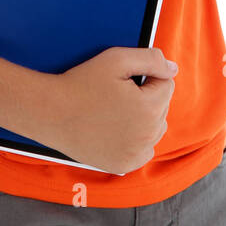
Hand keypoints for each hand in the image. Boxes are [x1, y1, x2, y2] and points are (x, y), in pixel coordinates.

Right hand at [42, 46, 177, 175]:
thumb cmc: (83, 83)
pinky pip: (144, 150)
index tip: (123, 80)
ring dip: (144, 118)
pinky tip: (116, 130)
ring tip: (115, 111)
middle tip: (115, 95)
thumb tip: (173, 69)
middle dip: (146, 97)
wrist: (52, 112)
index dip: (146, 77)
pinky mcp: (123, 166)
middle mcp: (147, 135)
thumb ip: (151, 59)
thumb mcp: (117, 59)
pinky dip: (136, 140)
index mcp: (150, 108)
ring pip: (155, 129)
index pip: (166, 84)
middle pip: (162, 107)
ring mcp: (136, 155)